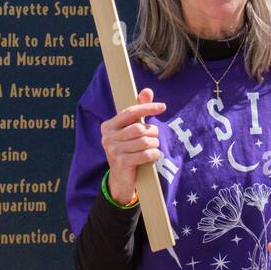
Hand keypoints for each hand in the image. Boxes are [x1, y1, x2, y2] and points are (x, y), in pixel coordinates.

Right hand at [100, 87, 164, 204]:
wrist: (120, 178)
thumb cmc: (128, 148)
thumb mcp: (131, 129)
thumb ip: (139, 110)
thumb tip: (147, 91)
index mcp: (108, 126)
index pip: (130, 112)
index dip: (147, 108)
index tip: (163, 107)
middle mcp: (107, 137)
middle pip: (139, 128)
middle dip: (152, 132)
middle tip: (154, 137)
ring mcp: (113, 151)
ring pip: (144, 141)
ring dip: (154, 144)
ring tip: (153, 147)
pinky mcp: (121, 163)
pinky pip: (146, 154)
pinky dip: (154, 154)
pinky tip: (153, 156)